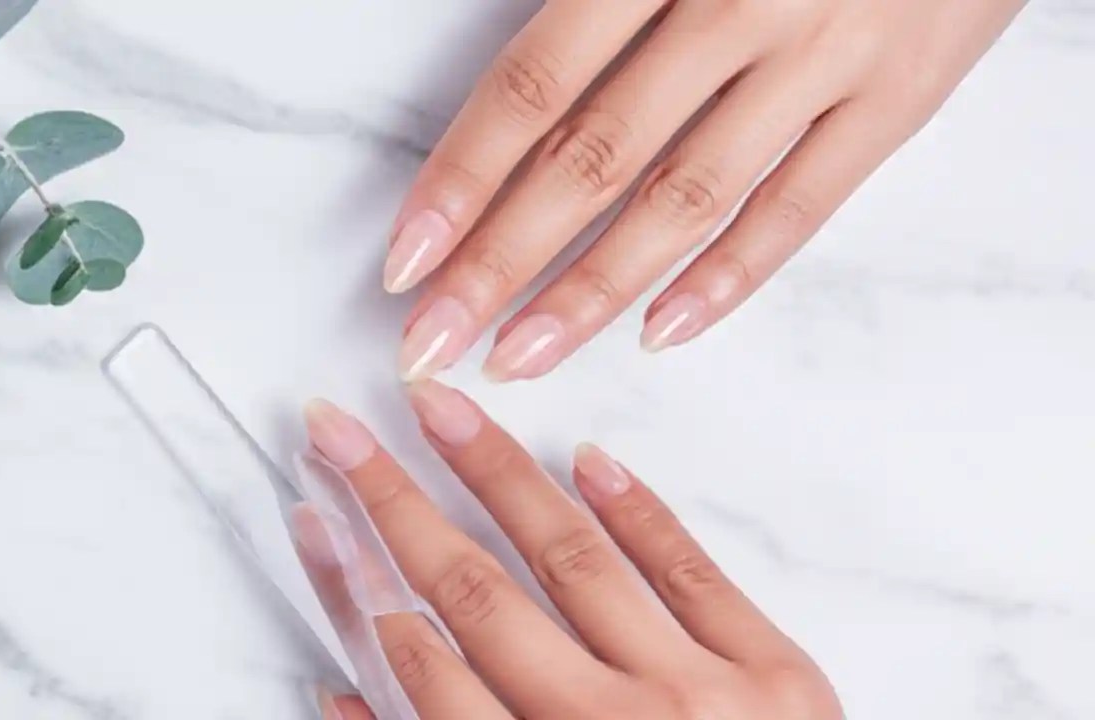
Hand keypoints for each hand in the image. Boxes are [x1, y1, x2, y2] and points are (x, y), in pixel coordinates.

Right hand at [299, 382, 841, 718]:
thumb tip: (343, 697)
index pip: (421, 668)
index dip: (356, 585)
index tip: (319, 516)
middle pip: (477, 595)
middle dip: (396, 504)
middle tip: (343, 433)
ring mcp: (697, 697)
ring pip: (574, 560)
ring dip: (496, 474)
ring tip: (442, 411)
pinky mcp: (775, 675)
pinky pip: (690, 571)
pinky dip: (636, 510)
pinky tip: (585, 460)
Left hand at [386, 0, 1025, 381]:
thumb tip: (507, 96)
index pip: (534, 87)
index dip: (461, 180)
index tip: (407, 262)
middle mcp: (736, 6)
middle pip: (591, 160)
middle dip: (500, 263)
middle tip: (435, 341)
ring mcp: (821, 58)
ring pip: (684, 199)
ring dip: (592, 291)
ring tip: (521, 355)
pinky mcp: (894, 98)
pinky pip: (799, 208)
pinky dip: (728, 280)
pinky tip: (659, 334)